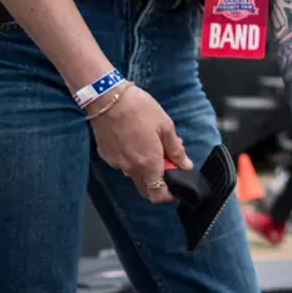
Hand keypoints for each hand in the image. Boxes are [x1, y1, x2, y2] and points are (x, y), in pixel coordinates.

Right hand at [90, 83, 189, 202]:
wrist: (108, 98)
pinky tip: (136, 140)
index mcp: (148, 163)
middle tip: (166, 163)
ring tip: (152, 145)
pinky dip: (132, 158)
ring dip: (145, 167)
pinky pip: (122, 163)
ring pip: (134, 174)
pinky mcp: (106, 155)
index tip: (176, 184)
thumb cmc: (138, 109)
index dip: (168, 194)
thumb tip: (185, 164)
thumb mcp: (165, 126)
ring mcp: (116, 162)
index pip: (158, 194)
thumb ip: (176, 149)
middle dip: (158, 182)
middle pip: (146, 188)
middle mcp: (130, 168)